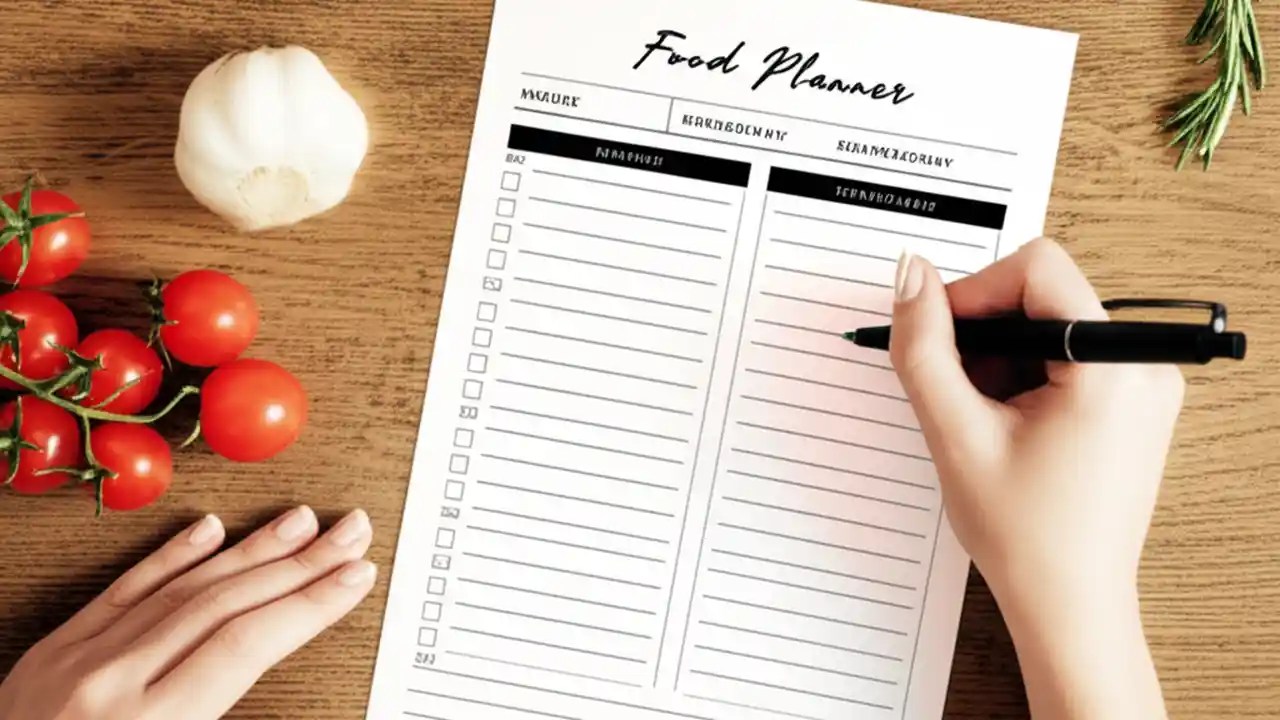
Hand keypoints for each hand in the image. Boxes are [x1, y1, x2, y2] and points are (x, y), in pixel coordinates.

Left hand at [0, 506, 375, 719]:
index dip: (310, 605)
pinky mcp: (50, 653)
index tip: (354, 578)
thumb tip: (276, 675)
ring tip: (299, 524)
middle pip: (226, 603)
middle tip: (348, 533)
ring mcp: (77, 662)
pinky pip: (120, 592)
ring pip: (181, 588)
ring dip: (251, 550)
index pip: (249, 644)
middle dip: (299, 565)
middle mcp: (112, 685)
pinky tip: (208, 530)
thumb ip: (224, 719)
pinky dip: (169, 558)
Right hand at [888, 238, 1180, 718]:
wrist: (1068, 602)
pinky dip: (1025, 376)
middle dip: (986, 334)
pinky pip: (1069, 355)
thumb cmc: (1023, 535)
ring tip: (985, 419)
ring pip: (1051, 325)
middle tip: (958, 393)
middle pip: (1044, 294)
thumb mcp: (955, 432)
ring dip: (1002, 359)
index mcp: (1111, 367)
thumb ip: (923, 346)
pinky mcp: (1133, 401)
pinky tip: (1007, 425)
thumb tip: (910, 275)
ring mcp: (1144, 384)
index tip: (941, 337)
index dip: (975, 291)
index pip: (1037, 268)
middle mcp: (1143, 366)